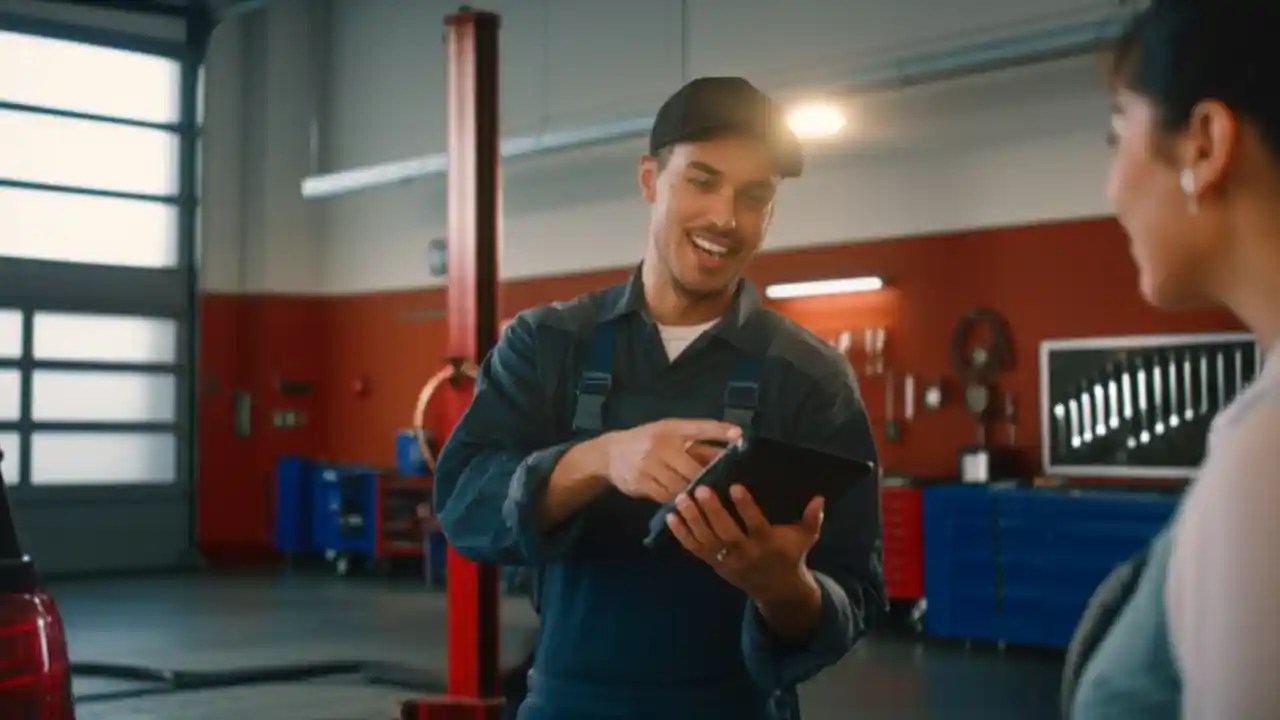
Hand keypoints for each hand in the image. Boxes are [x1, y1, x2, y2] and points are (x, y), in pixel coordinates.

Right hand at [599, 419, 740, 503]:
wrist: (610, 453)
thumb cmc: (648, 442)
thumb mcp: (670, 435)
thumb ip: (697, 445)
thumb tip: (729, 452)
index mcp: (671, 428)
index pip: (699, 427)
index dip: (719, 431)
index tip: (739, 435)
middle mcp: (661, 444)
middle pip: (693, 467)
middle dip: (707, 480)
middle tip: (721, 489)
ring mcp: (649, 464)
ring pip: (680, 485)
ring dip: (693, 493)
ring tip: (705, 500)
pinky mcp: (640, 482)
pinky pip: (665, 496)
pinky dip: (676, 500)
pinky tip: (684, 503)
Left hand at [667, 483, 823, 604]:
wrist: (776, 590)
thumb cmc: (790, 554)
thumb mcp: (806, 538)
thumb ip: (812, 518)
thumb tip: (820, 496)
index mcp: (767, 544)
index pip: (756, 524)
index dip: (746, 507)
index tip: (736, 486)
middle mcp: (745, 553)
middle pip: (726, 533)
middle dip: (712, 512)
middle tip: (701, 489)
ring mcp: (727, 561)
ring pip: (707, 541)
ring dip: (692, 520)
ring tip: (681, 498)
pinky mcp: (714, 564)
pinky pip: (695, 550)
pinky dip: (681, 534)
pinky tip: (670, 516)